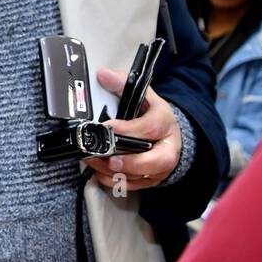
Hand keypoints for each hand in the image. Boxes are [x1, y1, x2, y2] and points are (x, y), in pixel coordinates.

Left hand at [84, 66, 181, 191]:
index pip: (151, 127)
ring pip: (140, 177)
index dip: (129, 129)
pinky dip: (113, 181)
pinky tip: (99, 172)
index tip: (107, 127)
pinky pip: (132, 187)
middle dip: (131, 162)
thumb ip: (124, 85)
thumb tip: (104, 75)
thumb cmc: (151, 117)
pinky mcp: (150, 180)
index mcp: (165, 123)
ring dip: (114, 172)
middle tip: (110, 160)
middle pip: (156, 161)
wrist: (167, 136)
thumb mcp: (143, 97)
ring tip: (94, 162)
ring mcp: (159, 168)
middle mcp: (167, 148)